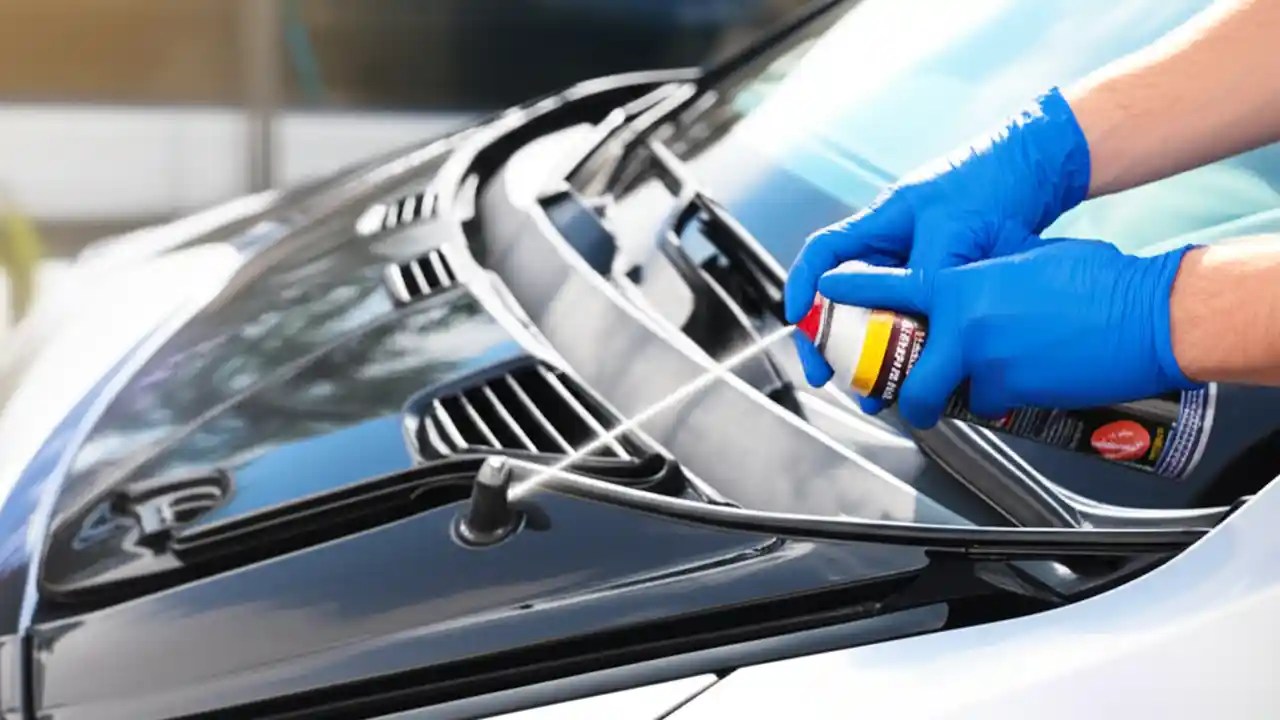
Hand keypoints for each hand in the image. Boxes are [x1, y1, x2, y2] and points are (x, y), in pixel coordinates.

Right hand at [785, 88, 1091, 400]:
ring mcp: (915, 262)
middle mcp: (891, 243)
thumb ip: (930, 273)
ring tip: (875, 388)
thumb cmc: (994, 180)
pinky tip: (916, 370)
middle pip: (843, 293)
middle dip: (830, 338)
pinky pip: (911, 317)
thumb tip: (918, 320)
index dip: (802, 287)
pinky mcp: (941, 279)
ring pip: (877, 312)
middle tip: (830, 373)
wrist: (1038, 169)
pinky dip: (908, 345)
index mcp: (882, 221)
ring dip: (872, 350)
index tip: (797, 321)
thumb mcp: (956, 230)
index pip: (824, 254)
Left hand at [815, 239, 1200, 429]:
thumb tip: (972, 287)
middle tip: (897, 396)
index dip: (851, 293)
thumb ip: (986, 276)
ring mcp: (986, 364)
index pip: (889, 288)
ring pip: (953, 393)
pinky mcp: (1015, 394)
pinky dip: (1001, 400)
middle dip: (900, 393)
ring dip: (959, 395)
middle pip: (908, 374)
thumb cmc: (1098, 280)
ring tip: (977, 388)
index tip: (823, 297)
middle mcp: (963, 326)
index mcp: (961, 284)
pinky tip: (1024, 384)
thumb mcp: (1027, 261)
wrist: (1145, 315)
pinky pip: (992, 404)